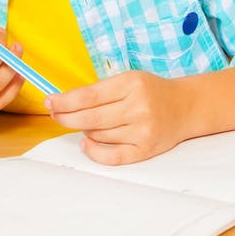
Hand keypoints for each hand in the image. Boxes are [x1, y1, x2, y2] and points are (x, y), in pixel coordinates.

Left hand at [45, 71, 187, 164]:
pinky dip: (95, 152)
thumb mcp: (129, 79)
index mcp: (131, 83)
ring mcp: (143, 129)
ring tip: (88, 122)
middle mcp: (138, 106)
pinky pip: (113, 156)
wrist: (185, 107)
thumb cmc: (151, 91)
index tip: (50, 102)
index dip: (65, 101)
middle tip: (54, 115)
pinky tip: (86, 144)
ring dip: (86, 130)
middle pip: (90, 117)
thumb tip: (65, 104)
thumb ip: (101, 91)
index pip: (89, 95)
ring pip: (98, 135)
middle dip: (66, 117)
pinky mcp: (146, 149)